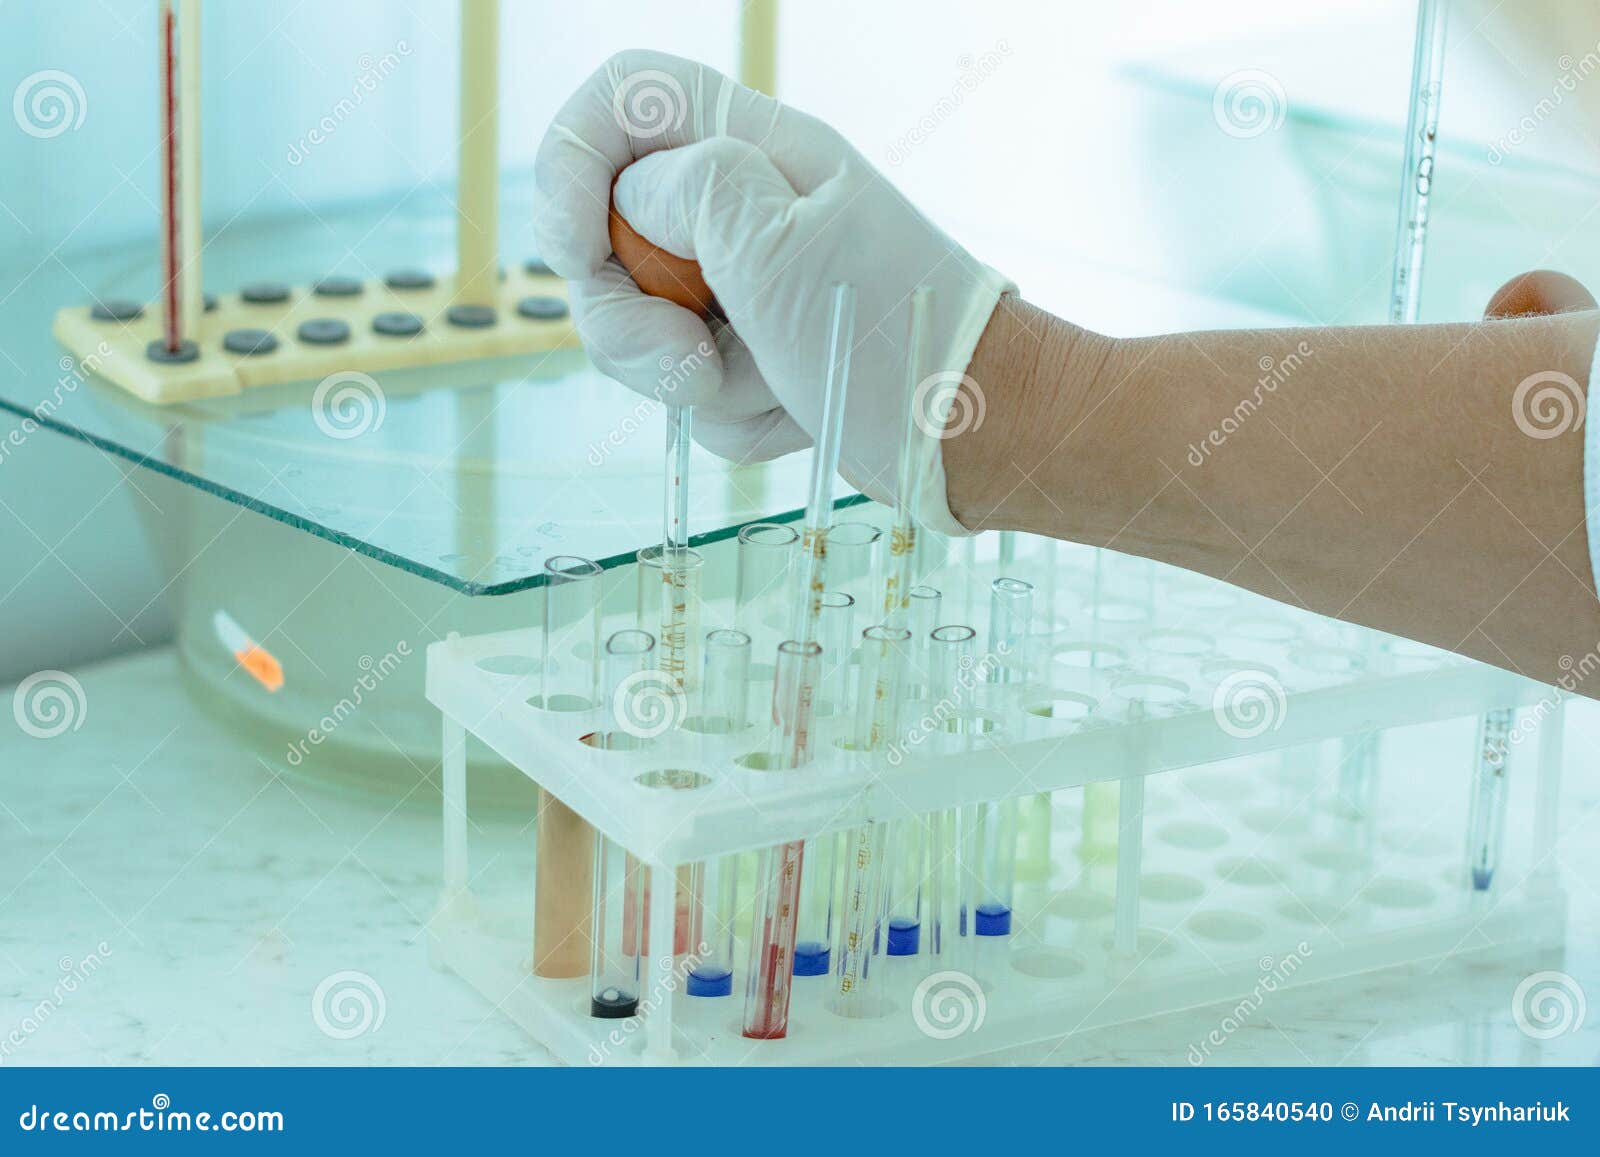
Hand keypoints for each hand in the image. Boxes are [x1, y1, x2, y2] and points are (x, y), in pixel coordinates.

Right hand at [532, 50, 1010, 527]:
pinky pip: (688, 387)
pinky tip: (797, 409)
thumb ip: (688, 193)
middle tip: (689, 356)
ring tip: (769, 383)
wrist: (975, 433)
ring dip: (690, 377)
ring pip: (639, 326)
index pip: (622, 103)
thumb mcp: (783, 247)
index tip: (577, 250)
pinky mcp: (752, 356)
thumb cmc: (897, 331)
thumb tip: (633, 202)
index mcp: (755, 151)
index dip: (571, 166)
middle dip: (629, 316)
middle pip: (609, 237)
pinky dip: (736, 415)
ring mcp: (743, 287)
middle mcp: (740, 209)